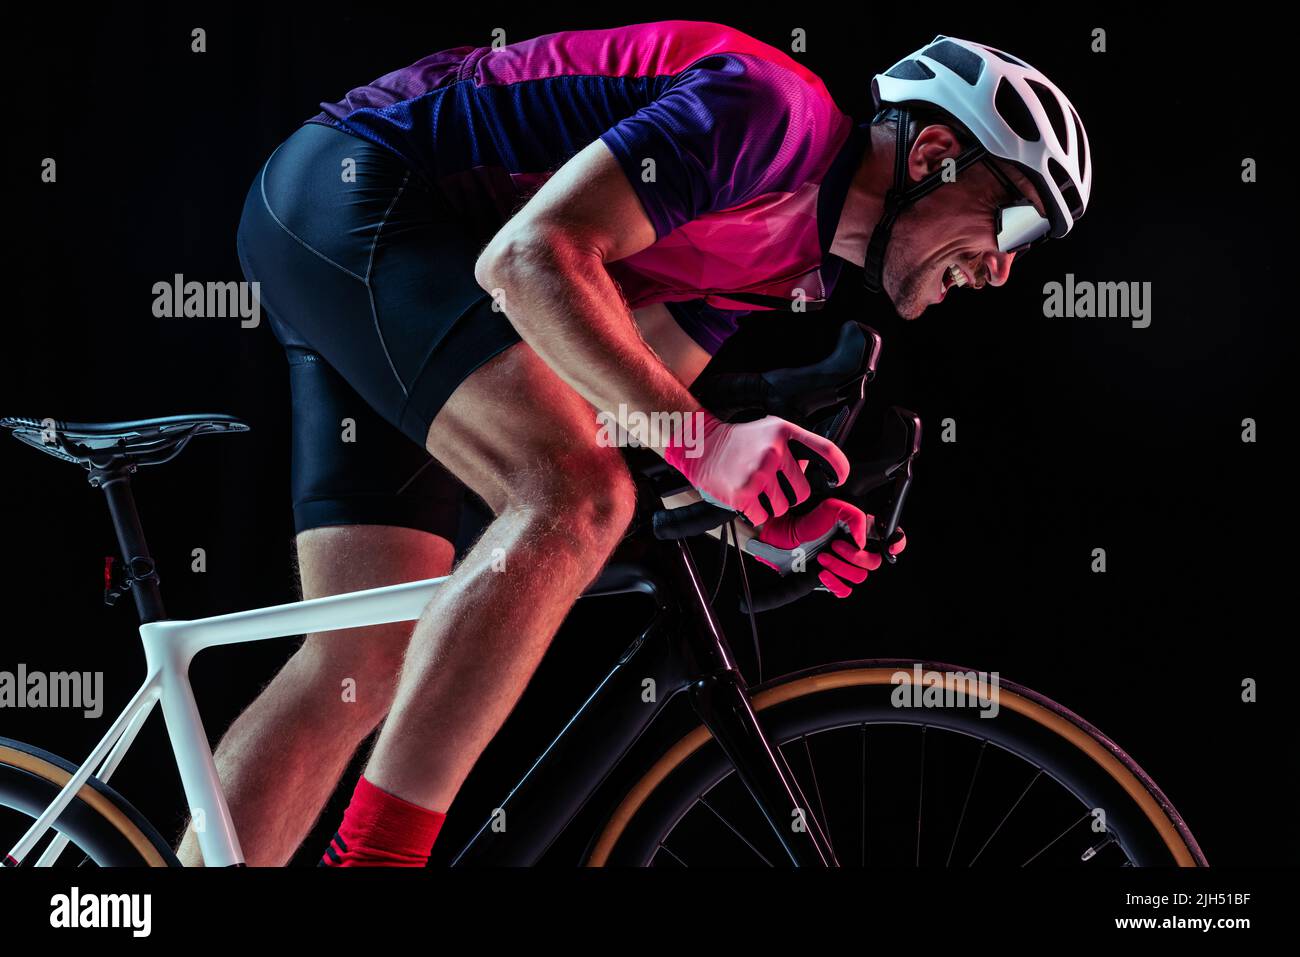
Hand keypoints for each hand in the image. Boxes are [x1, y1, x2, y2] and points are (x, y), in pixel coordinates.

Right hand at [664, 411, 849, 525]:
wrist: (702, 445)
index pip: (825, 450)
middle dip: (790, 496)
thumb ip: (793, 446)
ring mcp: (758, 472)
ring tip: (756, 490)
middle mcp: (774, 451)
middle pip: (802, 492)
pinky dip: (755, 513)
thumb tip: (814, 470)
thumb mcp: (770, 430)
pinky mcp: (743, 492)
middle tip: (773, 488)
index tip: (840, 479)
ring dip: (770, 506)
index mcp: (784, 432)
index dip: (839, 468)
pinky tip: (745, 498)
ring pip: (781, 508)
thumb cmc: (739, 441)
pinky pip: (762, 516)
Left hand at [756, 500, 906, 597]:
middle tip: (834, 546)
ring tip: (822, 557)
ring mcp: (844, 565)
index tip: (888, 546)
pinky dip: (835, 582)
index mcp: (860, 529)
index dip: (896, 543)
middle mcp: (855, 548)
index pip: (890, 537)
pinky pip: (845, 590)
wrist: (777, 538)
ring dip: (840, 567)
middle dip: (855, 556)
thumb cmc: (801, 518)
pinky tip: (821, 572)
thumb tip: (864, 541)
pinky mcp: (831, 580)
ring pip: (860, 577)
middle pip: (875, 562)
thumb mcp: (830, 507)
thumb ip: (856, 518)